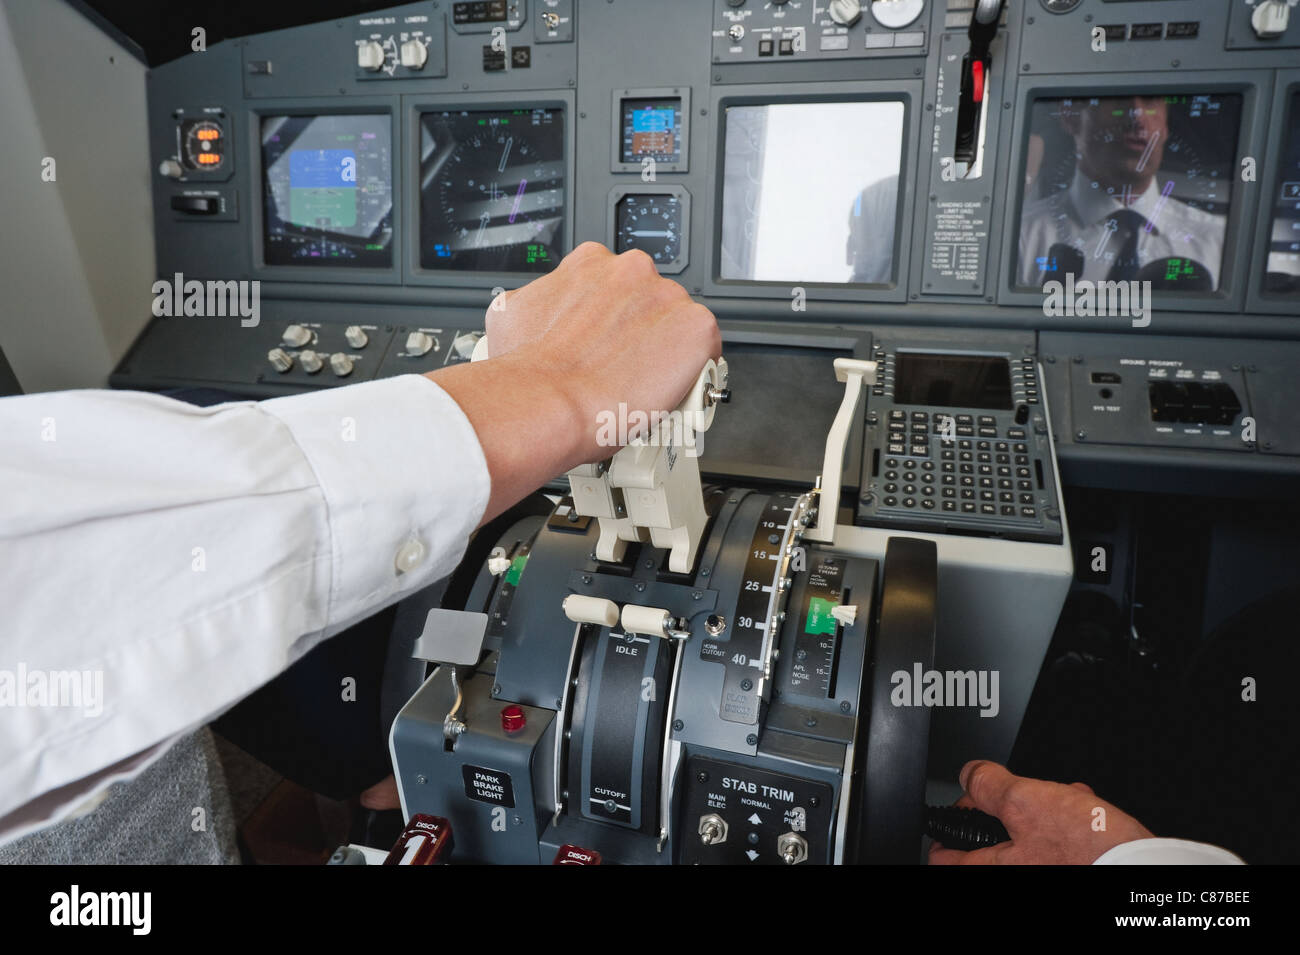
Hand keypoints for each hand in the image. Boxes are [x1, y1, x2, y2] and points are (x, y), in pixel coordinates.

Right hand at [430, 243, 720, 523]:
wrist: (546, 402)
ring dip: (667, 351)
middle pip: (651, 301)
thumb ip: (539, 303)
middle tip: (625, 366)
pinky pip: (707, 349)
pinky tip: (669, 389)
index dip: (616, 317)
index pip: (618, 284)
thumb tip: (535, 312)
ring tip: (643, 385)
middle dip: (642, 332)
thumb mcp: (512, 316)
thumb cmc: (528, 371)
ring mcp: (668, 297)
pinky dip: (695, 370)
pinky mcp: (697, 329)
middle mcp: (632, 270)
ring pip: (678, 325)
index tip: (611, 340)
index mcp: (591, 262)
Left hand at [928, 760, 1154, 864]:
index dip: (946, 828)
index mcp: (995, 869)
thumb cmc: (1089, 848)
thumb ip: (989, 786)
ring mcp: (1045, 872)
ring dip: (1040, 810)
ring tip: (1059, 797)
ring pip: (1027, 837)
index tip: (947, 818)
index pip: (945, 858)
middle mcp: (1017, 876)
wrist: (1141, 865)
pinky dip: (1063, 823)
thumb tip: (969, 774)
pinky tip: (1079, 808)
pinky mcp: (1071, 866)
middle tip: (1012, 797)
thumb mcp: (1027, 801)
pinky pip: (1055, 843)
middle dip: (1004, 811)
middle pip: (991, 841)